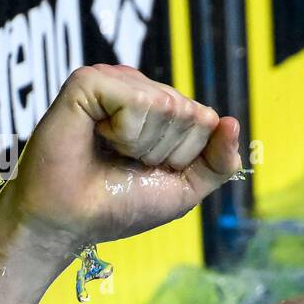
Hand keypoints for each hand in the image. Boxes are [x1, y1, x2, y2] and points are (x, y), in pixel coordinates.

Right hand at [0, 64, 242, 250]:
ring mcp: (113, 81)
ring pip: (166, 105)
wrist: (72, 222)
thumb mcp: (185, 188)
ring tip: (111, 152)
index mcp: (162, 107)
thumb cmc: (120, 205)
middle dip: (165, 152)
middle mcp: (139, 88)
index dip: (185, 157)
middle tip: (127, 164)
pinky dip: (124, 132)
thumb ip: (219, 161)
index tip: (150, 171)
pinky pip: (136, 100)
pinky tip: (97, 137)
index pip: (207, 121)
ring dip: (143, 144)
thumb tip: (232, 122)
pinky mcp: (88, 81)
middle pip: (190, 112)